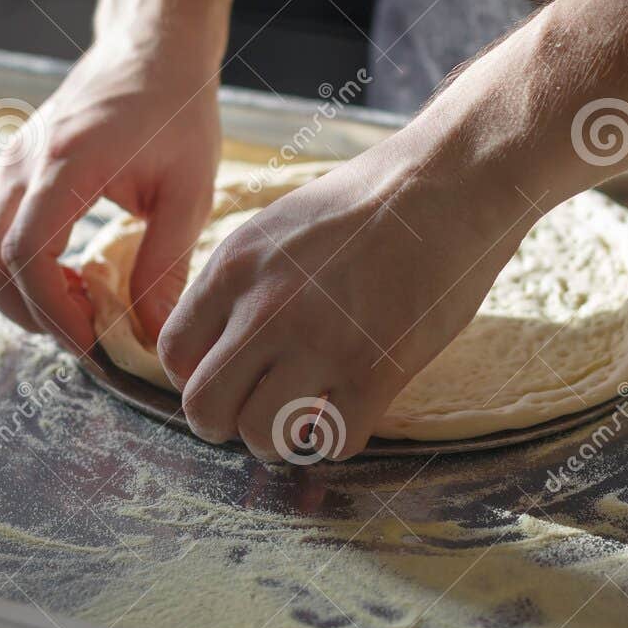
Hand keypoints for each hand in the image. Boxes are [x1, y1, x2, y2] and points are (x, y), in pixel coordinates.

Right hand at [0, 33, 222, 353]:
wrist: (151, 51)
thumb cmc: (177, 113)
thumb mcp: (189, 192)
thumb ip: (166, 264)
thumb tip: (150, 336)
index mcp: (65, 163)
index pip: (26, 254)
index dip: (53, 311)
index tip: (94, 343)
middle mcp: (21, 164)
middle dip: (28, 313)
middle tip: (86, 335)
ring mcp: (9, 165)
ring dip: (20, 295)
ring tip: (82, 309)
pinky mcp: (11, 170)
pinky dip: (21, 270)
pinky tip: (74, 278)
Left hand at [156, 132, 544, 460]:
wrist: (452, 184)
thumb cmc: (376, 200)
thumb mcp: (282, 224)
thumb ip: (246, 281)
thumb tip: (226, 339)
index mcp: (235, 267)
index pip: (176, 354)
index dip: (198, 377)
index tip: (231, 378)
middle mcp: (265, 310)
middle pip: (205, 408)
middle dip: (226, 425)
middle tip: (258, 415)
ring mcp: (320, 344)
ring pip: (262, 436)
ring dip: (280, 440)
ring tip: (306, 419)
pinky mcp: (376, 372)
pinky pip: (334, 443)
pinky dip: (338, 441)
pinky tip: (353, 413)